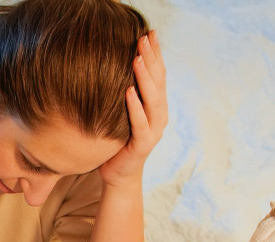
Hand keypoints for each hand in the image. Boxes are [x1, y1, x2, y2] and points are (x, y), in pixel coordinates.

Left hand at [98, 29, 167, 188]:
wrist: (119, 174)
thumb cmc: (117, 140)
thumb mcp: (123, 112)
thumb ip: (126, 92)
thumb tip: (114, 64)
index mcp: (156, 106)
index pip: (158, 74)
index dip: (155, 53)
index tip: (149, 33)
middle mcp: (159, 115)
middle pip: (158, 82)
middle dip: (151, 58)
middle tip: (143, 38)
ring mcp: (154, 130)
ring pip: (153, 99)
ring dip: (144, 78)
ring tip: (136, 58)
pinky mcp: (143, 144)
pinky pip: (140, 123)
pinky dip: (135, 107)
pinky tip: (128, 91)